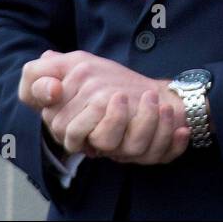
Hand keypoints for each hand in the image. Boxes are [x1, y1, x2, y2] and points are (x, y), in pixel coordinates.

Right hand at [19, 50, 190, 162]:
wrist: (146, 88)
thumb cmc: (103, 79)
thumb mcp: (71, 66)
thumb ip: (42, 75)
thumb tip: (50, 88)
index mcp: (79, 129)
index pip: (74, 135)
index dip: (88, 121)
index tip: (109, 94)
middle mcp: (103, 143)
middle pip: (106, 142)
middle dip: (119, 118)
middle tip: (127, 94)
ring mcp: (130, 148)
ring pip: (137, 147)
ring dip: (148, 122)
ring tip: (152, 98)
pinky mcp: (156, 151)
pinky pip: (163, 155)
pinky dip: (171, 139)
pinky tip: (180, 128)